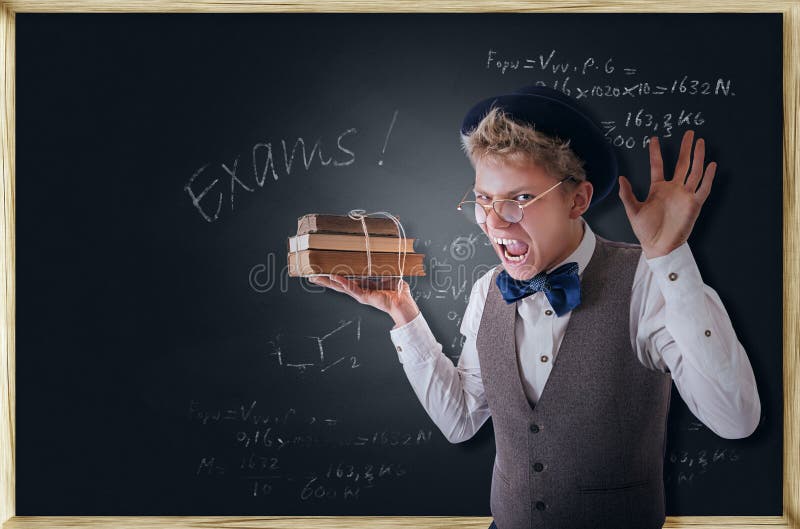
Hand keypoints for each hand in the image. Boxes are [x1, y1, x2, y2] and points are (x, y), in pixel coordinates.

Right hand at [308, 275, 420, 327]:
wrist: (402, 301)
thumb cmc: (397, 289)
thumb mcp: (386, 274)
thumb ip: (380, 266)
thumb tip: (379, 252)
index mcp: (363, 285)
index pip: (345, 280)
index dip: (334, 276)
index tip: (323, 271)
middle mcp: (359, 291)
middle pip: (338, 285)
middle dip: (324, 280)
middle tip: (311, 276)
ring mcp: (360, 294)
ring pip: (341, 287)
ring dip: (328, 281)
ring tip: (316, 277)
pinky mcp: (364, 296)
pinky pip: (351, 288)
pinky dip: (343, 282)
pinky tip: (334, 277)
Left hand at [618, 129, 717, 258]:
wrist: (658, 246)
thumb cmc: (645, 231)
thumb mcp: (633, 211)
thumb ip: (627, 194)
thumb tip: (621, 178)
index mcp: (657, 189)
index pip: (658, 166)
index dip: (656, 152)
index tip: (654, 139)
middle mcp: (673, 189)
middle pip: (682, 164)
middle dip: (686, 148)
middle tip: (689, 133)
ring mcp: (684, 195)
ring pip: (694, 172)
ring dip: (698, 157)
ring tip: (700, 142)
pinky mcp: (694, 204)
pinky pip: (703, 188)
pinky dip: (708, 176)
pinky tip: (711, 164)